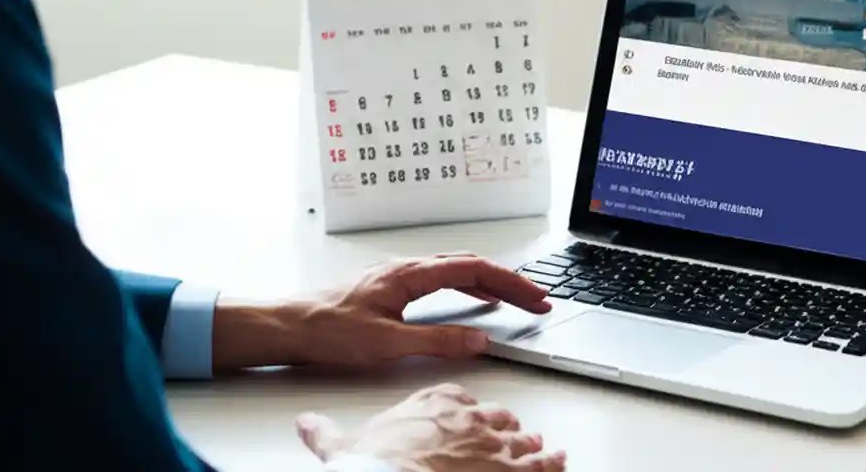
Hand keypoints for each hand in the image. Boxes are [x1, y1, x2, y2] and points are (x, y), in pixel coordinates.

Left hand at [211, 253, 550, 369]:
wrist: (287, 325)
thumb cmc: (326, 329)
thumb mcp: (386, 344)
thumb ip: (435, 342)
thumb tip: (477, 340)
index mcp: (410, 274)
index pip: (475, 270)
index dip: (511, 283)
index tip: (535, 298)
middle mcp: (408, 268)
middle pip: (472, 265)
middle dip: (510, 280)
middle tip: (537, 299)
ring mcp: (400, 275)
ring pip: (458, 269)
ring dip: (491, 282)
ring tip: (516, 299)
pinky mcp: (393, 287)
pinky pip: (443, 278)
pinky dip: (469, 287)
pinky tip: (474, 300)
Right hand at [296, 383, 566, 471]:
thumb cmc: (374, 468)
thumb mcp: (341, 447)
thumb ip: (326, 433)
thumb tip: (307, 425)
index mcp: (433, 404)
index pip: (460, 400)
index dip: (468, 414)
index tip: (469, 420)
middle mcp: (470, 417)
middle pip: (497, 417)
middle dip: (503, 429)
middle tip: (509, 437)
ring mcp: (494, 443)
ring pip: (522, 438)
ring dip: (531, 446)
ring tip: (541, 448)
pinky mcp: (512, 469)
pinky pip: (542, 463)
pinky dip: (553, 462)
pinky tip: (559, 460)